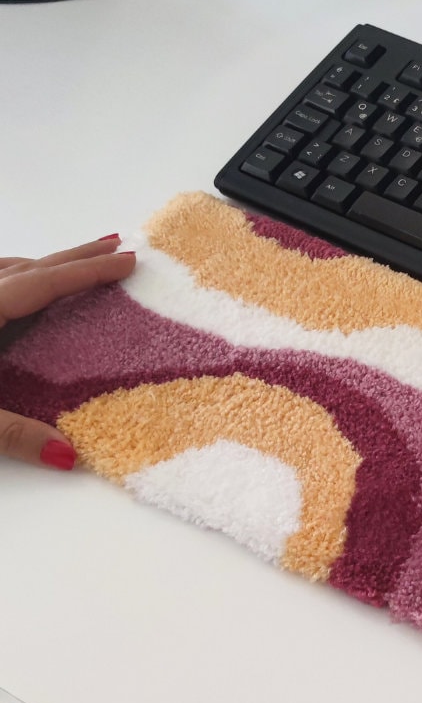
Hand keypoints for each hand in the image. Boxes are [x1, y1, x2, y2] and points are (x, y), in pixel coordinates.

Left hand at [0, 235, 134, 468]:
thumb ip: (15, 434)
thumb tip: (69, 454)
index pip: (46, 283)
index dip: (89, 271)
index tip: (128, 260)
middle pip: (33, 267)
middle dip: (78, 257)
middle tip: (119, 248)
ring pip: (9, 269)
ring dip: (48, 265)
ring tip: (79, 265)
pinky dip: (18, 276)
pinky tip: (23, 286)